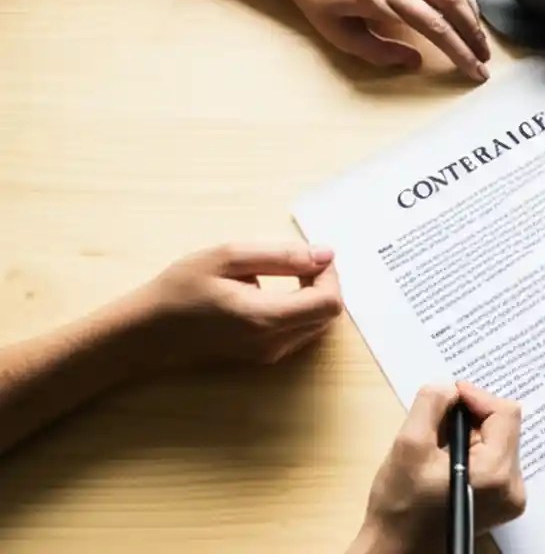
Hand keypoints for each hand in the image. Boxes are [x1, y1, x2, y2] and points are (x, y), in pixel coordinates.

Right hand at [128, 242, 343, 369]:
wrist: (146, 332)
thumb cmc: (181, 289)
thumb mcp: (228, 257)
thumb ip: (282, 256)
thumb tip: (326, 254)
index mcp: (266, 319)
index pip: (329, 303)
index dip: (330, 275)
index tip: (310, 255)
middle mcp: (273, 344)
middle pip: (328, 315)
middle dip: (324, 283)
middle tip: (297, 261)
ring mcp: (269, 355)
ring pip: (317, 324)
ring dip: (313, 296)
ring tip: (282, 273)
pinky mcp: (263, 357)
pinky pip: (299, 332)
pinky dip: (300, 309)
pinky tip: (273, 291)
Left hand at [284, 0, 490, 80]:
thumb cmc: (323, 2)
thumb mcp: (341, 36)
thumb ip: (378, 51)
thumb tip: (415, 61)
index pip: (433, 27)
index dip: (458, 51)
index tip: (474, 71)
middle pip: (451, 6)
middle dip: (473, 36)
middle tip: (484, 62)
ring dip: (472, 18)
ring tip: (480, 43)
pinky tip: (468, 14)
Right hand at [349, 383, 526, 553]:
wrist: (397, 550)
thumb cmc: (400, 507)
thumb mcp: (409, 445)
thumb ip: (431, 404)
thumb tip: (450, 386)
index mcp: (496, 474)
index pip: (504, 412)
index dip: (475, 396)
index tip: (448, 395)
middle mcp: (513, 487)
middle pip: (502, 426)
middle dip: (470, 417)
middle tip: (436, 423)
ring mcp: (509, 497)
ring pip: (497, 441)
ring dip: (469, 434)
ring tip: (437, 446)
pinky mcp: (500, 502)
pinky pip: (493, 459)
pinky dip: (471, 450)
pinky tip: (445, 461)